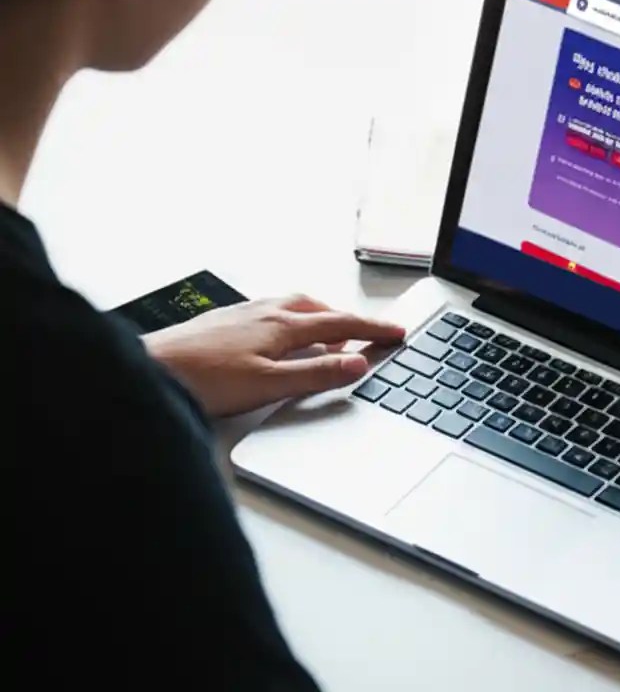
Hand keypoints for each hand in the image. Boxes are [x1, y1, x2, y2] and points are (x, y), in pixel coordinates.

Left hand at [144, 294, 403, 416]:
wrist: (147, 369)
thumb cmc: (202, 379)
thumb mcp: (269, 385)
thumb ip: (316, 374)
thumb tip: (358, 363)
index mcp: (283, 325)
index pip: (342, 324)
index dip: (374, 330)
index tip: (398, 333)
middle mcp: (265, 312)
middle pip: (321, 309)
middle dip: (350, 319)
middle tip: (372, 332)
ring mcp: (243, 314)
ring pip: (296, 308)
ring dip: (322, 317)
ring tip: (333, 331)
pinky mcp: (225, 322)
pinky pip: (275, 313)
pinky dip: (295, 320)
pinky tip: (284, 336)